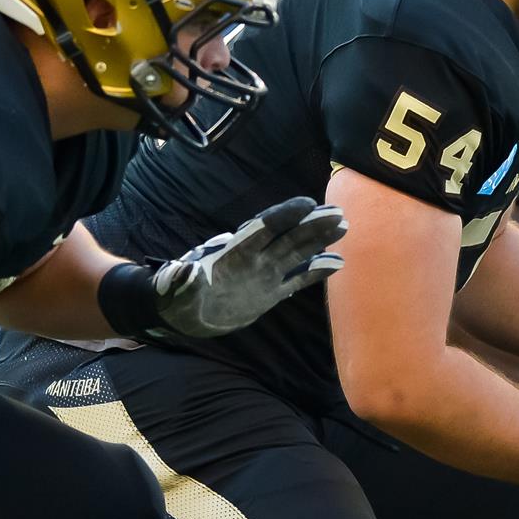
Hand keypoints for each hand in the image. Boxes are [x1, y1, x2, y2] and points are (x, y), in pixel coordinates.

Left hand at [153, 196, 346, 336]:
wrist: (183, 313)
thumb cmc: (176, 296)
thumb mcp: (177, 288)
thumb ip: (183, 280)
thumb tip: (183, 271)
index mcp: (234, 252)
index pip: (263, 228)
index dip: (284, 215)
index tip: (307, 205)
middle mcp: (255, 258)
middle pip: (287, 236)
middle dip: (311, 224)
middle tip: (337, 213)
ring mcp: (265, 274)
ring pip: (296, 252)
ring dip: (318, 240)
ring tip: (342, 227)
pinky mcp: (271, 293)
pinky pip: (298, 279)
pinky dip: (316, 271)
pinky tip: (336, 263)